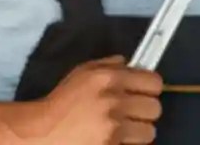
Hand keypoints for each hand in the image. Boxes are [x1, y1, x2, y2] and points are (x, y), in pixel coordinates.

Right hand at [29, 55, 163, 143]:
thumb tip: (128, 63)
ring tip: (123, 129)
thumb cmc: (62, 102)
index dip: (150, 87)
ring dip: (138, 130)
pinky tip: (113, 138)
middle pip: (155, 107)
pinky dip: (127, 143)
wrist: (44, 132)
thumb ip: (106, 65)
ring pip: (149, 130)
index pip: (153, 81)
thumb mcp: (81, 74)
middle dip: (145, 110)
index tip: (144, 91)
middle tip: (132, 112)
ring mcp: (114, 126)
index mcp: (107, 78)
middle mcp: (113, 100)